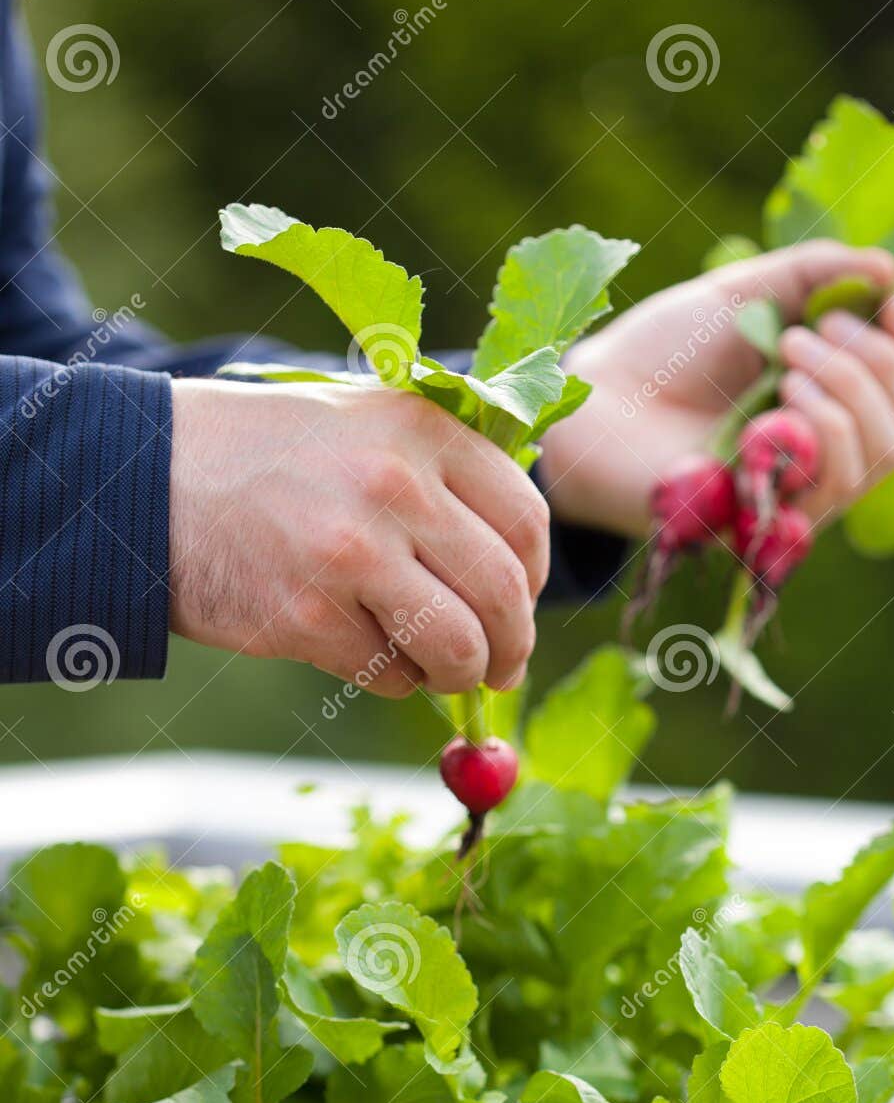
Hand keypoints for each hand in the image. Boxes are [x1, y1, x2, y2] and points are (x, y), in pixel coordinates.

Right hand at [169, 378, 549, 695]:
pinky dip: (395, 680)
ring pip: (456, 646)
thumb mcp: (363, 422)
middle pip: (503, 593)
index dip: (537, 575)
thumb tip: (522, 556)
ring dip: (460, 674)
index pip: (525, 519)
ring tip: (444, 671)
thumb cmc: (268, 457)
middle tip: (502, 666)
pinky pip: (390, 675)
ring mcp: (350, 554)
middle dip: (512, 646)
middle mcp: (393, 487)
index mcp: (420, 430)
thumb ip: (443, 468)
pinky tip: (368, 653)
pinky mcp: (307, 616)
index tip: (523, 600)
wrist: (148, 479)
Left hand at [538, 240, 893, 538]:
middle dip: (881, 363)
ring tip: (787, 348)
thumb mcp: (746, 293)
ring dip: (850, 385)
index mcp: (834, 408)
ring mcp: (797, 497)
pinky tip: (779, 388)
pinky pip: (834, 484)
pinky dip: (822, 423)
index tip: (893, 301)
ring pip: (881, 455)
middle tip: (813, 329)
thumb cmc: (663, 351)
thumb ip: (817, 275)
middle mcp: (825, 460)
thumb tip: (889, 274)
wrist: (594, 397)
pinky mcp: (766, 525)